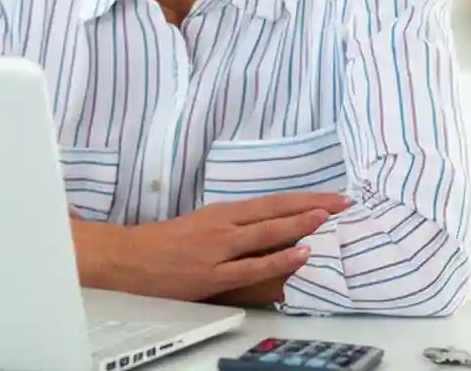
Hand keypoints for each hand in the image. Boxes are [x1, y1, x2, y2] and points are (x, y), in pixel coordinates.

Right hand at [72, 192, 347, 301]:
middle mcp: (224, 226)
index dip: (304, 198)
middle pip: (275, 212)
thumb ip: (235, 228)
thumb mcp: (202, 226)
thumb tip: (272, 229)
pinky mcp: (212, 274)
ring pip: (267, 234)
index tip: (332, 196)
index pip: (272, 202)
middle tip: (342, 203)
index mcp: (222, 212)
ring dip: (299, 226)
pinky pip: (252, 266)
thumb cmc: (165, 244)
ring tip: (327, 219)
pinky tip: (300, 255)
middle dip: (312, 207)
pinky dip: (279, 260)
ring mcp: (219, 249)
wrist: (128, 259)